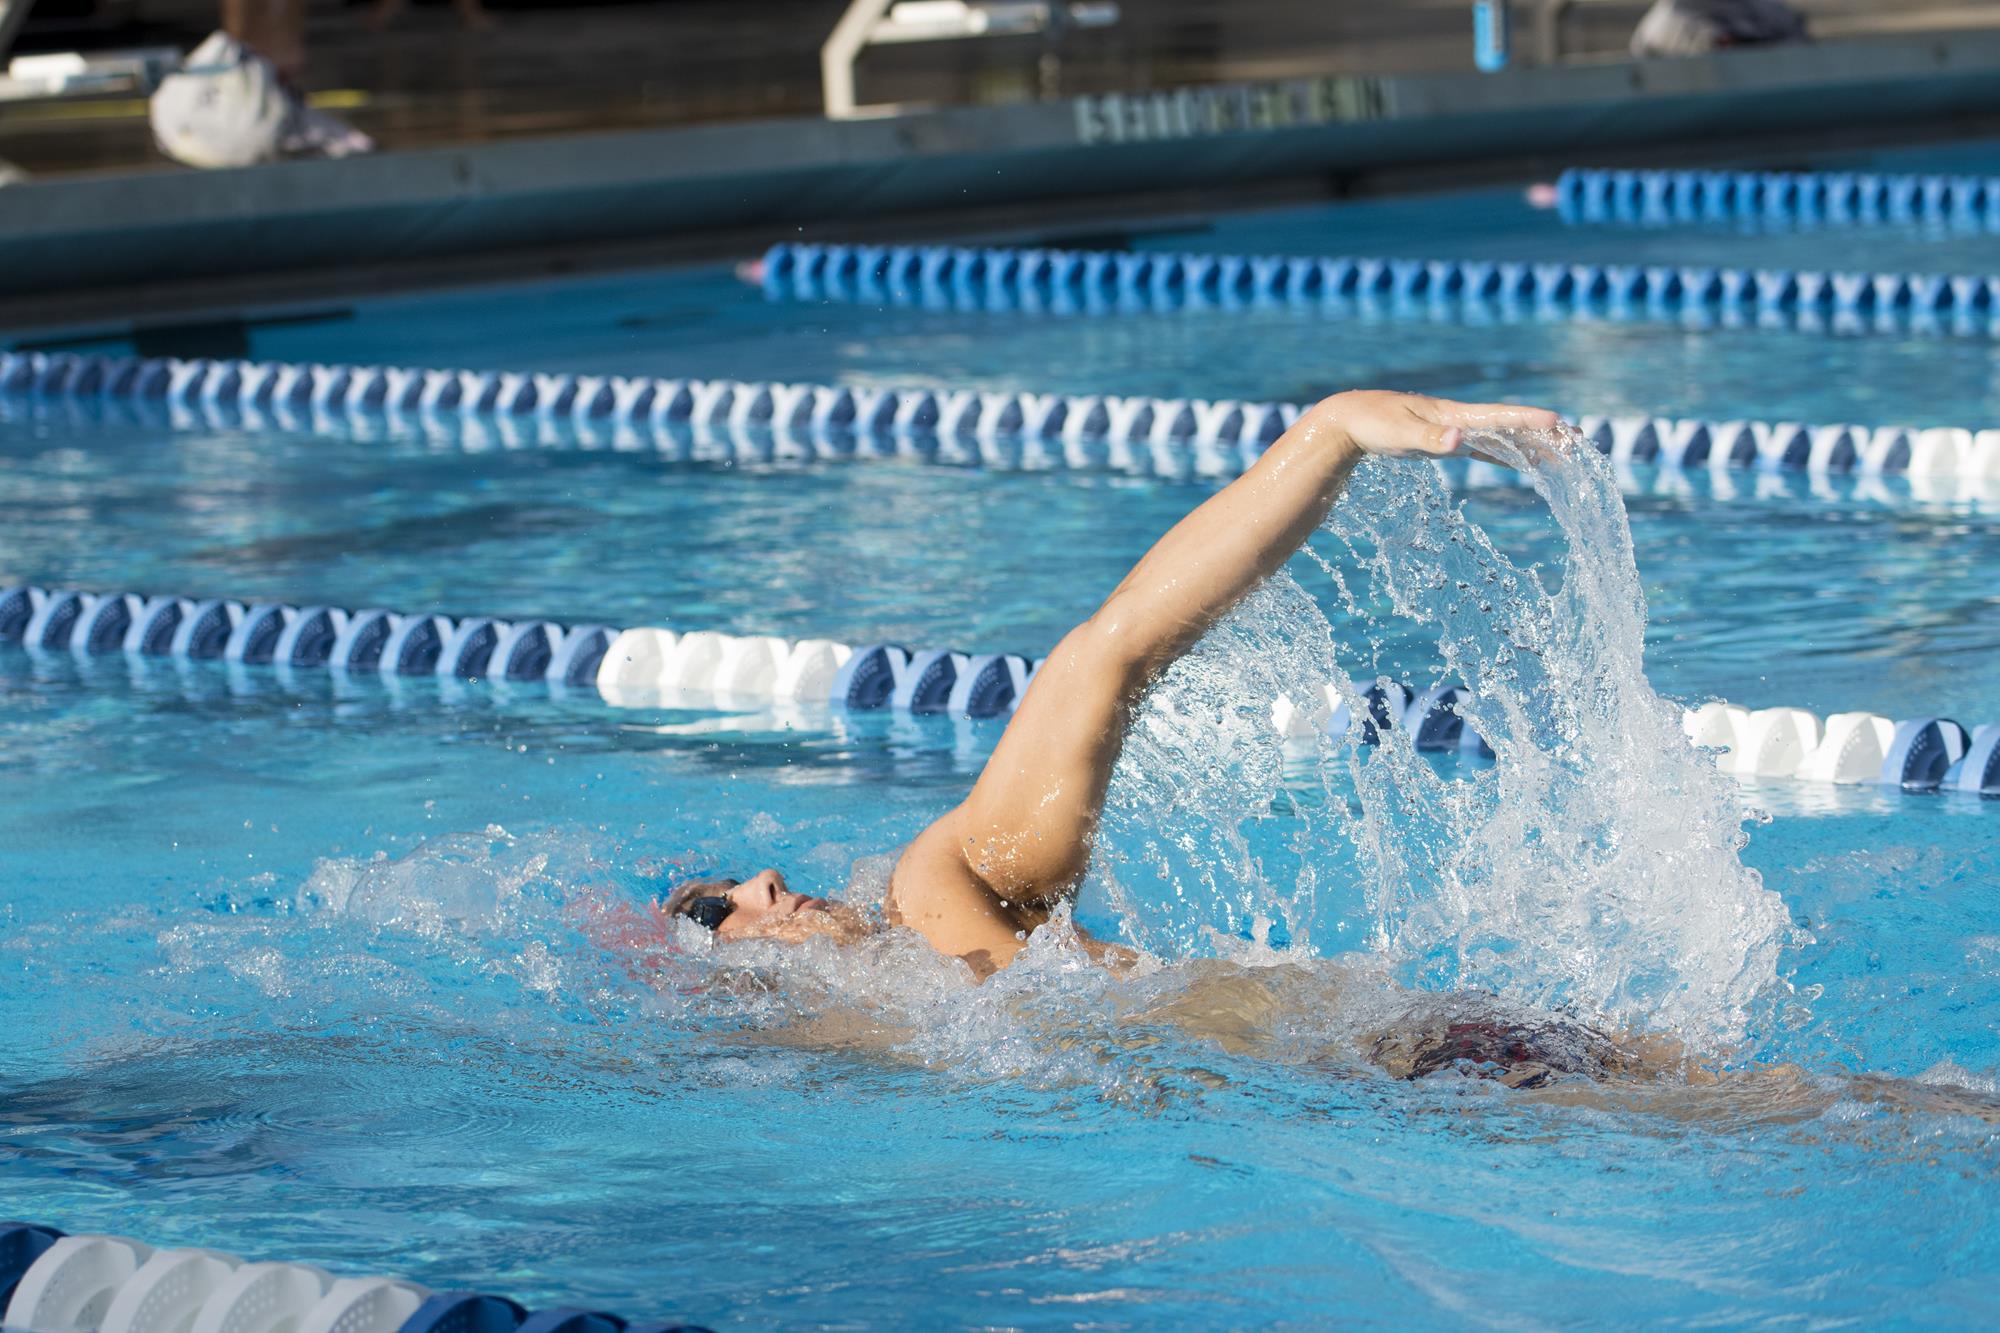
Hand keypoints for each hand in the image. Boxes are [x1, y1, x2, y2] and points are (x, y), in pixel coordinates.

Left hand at [1310, 391, 1562, 466]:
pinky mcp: (1446, 440)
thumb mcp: (1398, 433)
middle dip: (1545, 435)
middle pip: (1512, 428)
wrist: (1349, 418)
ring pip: (1504, 438)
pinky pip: (1487, 449)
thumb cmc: (1372, 423)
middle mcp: (1461, 420)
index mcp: (1454, 415)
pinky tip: (1524, 464)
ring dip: (1533, 446)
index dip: (1529, 422)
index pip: (1500, 418)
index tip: (1560, 424)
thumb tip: (1458, 441)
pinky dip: (1508, 456)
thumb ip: (1429, 438)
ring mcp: (1456, 429)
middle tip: (1580, 443)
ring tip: (1565, 454)